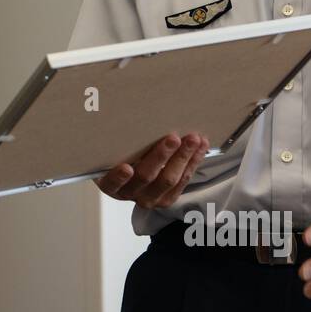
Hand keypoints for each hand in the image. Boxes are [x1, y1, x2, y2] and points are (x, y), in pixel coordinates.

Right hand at [95, 132, 209, 208]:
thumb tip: (126, 113)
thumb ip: (118, 141)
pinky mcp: (168, 198)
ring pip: (169, 180)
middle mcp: (130, 193)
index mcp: (111, 183)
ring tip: (192, 139)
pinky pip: (183, 180)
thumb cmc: (120, 156)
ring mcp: (150, 198)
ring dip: (183, 157)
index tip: (126, 167)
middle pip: (146, 177)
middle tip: (172, 139)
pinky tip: (200, 146)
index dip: (119, 177)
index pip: (112, 182)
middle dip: (161, 156)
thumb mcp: (112, 151)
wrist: (131, 175)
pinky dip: (193, 161)